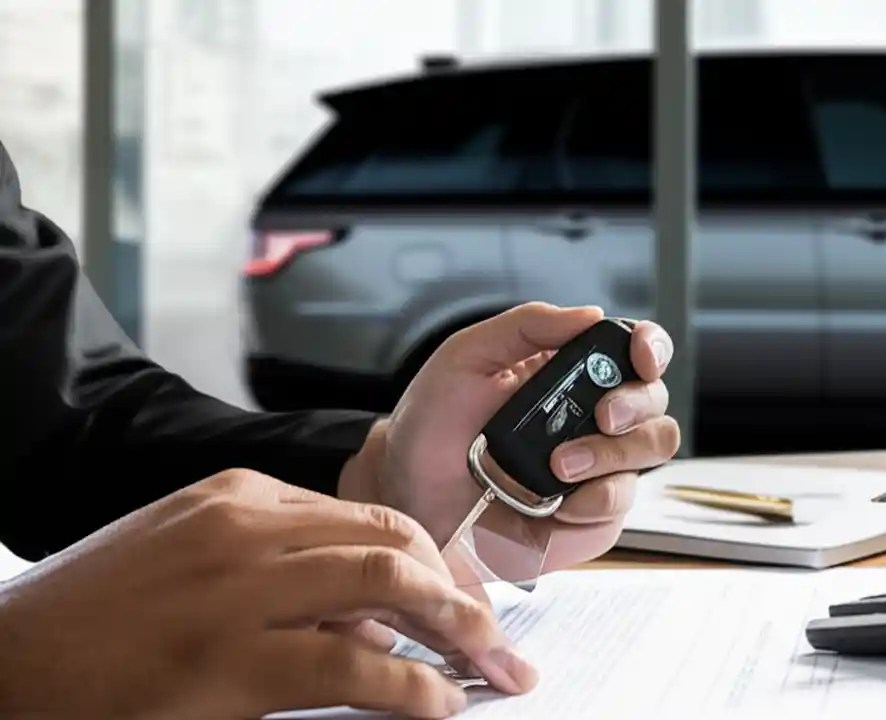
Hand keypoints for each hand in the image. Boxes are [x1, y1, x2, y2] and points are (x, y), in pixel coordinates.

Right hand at [0, 470, 534, 718]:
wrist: (2, 665)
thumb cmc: (97, 621)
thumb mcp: (192, 564)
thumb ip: (282, 573)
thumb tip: (376, 622)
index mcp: (238, 496)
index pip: (369, 519)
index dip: (432, 566)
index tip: (463, 605)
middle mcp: (246, 528)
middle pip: (394, 541)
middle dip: (460, 592)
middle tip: (499, 641)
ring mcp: (236, 590)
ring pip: (389, 586)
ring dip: (457, 631)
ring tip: (491, 669)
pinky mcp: (226, 662)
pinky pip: (353, 668)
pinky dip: (413, 688)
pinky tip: (439, 706)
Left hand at [345, 302, 678, 574]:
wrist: (410, 496)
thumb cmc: (433, 428)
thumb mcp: (467, 357)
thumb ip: (527, 326)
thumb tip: (589, 314)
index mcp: (571, 371)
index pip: (635, 349)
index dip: (651, 348)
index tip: (640, 357)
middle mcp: (593, 416)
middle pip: (656, 400)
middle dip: (636, 405)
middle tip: (600, 416)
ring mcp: (598, 466)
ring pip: (652, 449)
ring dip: (614, 454)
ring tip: (560, 465)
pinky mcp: (592, 515)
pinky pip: (622, 505)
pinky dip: (598, 499)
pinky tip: (559, 502)